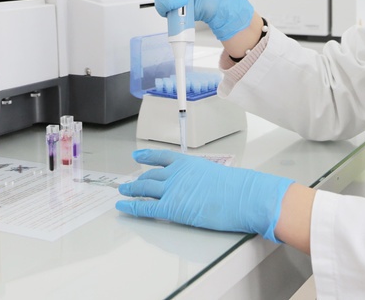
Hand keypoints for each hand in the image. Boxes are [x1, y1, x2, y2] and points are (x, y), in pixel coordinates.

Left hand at [115, 149, 292, 242]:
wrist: (240, 197)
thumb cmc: (235, 188)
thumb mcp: (214, 173)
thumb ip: (200, 178)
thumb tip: (197, 185)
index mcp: (187, 163)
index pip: (161, 157)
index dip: (147, 156)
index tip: (137, 156)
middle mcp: (175, 174)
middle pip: (151, 175)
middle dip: (139, 179)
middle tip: (130, 182)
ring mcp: (172, 190)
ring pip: (144, 189)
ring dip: (131, 190)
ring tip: (123, 191)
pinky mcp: (171, 208)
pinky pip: (145, 207)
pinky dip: (132, 207)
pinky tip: (123, 207)